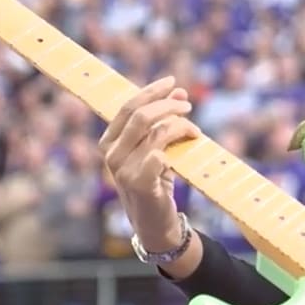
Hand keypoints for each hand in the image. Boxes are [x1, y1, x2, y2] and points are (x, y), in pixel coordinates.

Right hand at [98, 76, 200, 250]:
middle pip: (141, 116)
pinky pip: (159, 157)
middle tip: (188, 107)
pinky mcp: (139, 185)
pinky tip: (186, 151)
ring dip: (181, 127)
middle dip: (169, 106)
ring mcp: (123, 171)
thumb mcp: (155, 148)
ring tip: (194, 132)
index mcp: (109, 142)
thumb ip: (163, 121)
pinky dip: (175, 149)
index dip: (151, 91)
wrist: (155, 223)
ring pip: (157, 133)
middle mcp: (111, 155)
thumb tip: (179, 92)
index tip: (172, 81)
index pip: (128, 107)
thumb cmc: (155, 182)